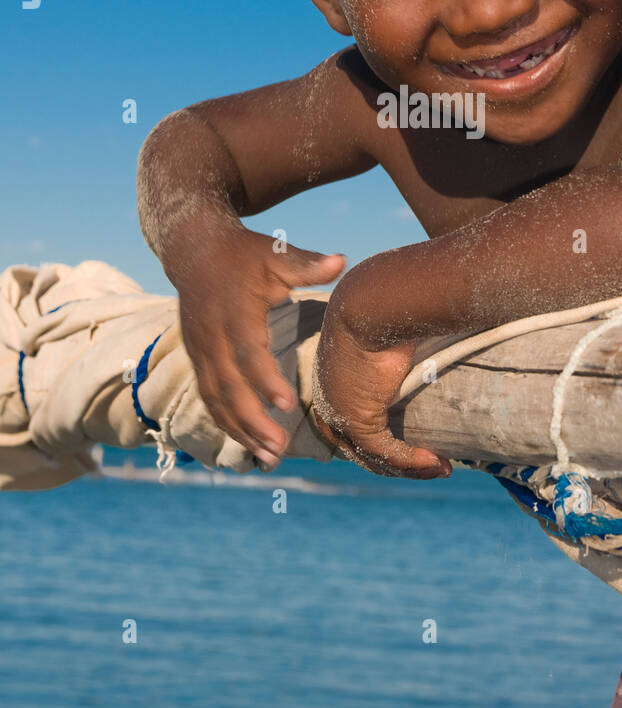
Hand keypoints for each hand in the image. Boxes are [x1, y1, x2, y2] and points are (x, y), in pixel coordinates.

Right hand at [175, 225, 344, 468]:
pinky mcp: (195, 358)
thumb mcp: (275, 253)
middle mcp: (211, 334)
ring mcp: (199, 349)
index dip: (264, 379)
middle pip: (227, 385)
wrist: (193, 249)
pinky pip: (207, 396)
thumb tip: (342, 261)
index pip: (247, 351)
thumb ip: (307, 264)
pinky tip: (247, 444)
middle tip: (279, 450)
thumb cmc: (244, 254)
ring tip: (268, 457)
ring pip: (214, 398)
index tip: (286, 404)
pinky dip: (225, 423)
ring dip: (239, 430)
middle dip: (252, 420)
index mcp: (234, 310)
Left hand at [312, 295, 450, 478]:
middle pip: (362, 449)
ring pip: (374, 457)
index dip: (384, 443)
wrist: (371, 305)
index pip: (352, 428)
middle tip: (432, 464)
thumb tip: (420, 353)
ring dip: (410, 467)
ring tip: (441, 467)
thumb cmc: (381, 314)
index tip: (415, 447)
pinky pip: (385, 452)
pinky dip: (412, 461)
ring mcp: (339, 415)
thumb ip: (395, 360)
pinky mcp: (356, 421)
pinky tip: (437, 462)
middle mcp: (330, 404)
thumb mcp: (386, 342)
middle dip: (398, 463)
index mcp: (332, 385)